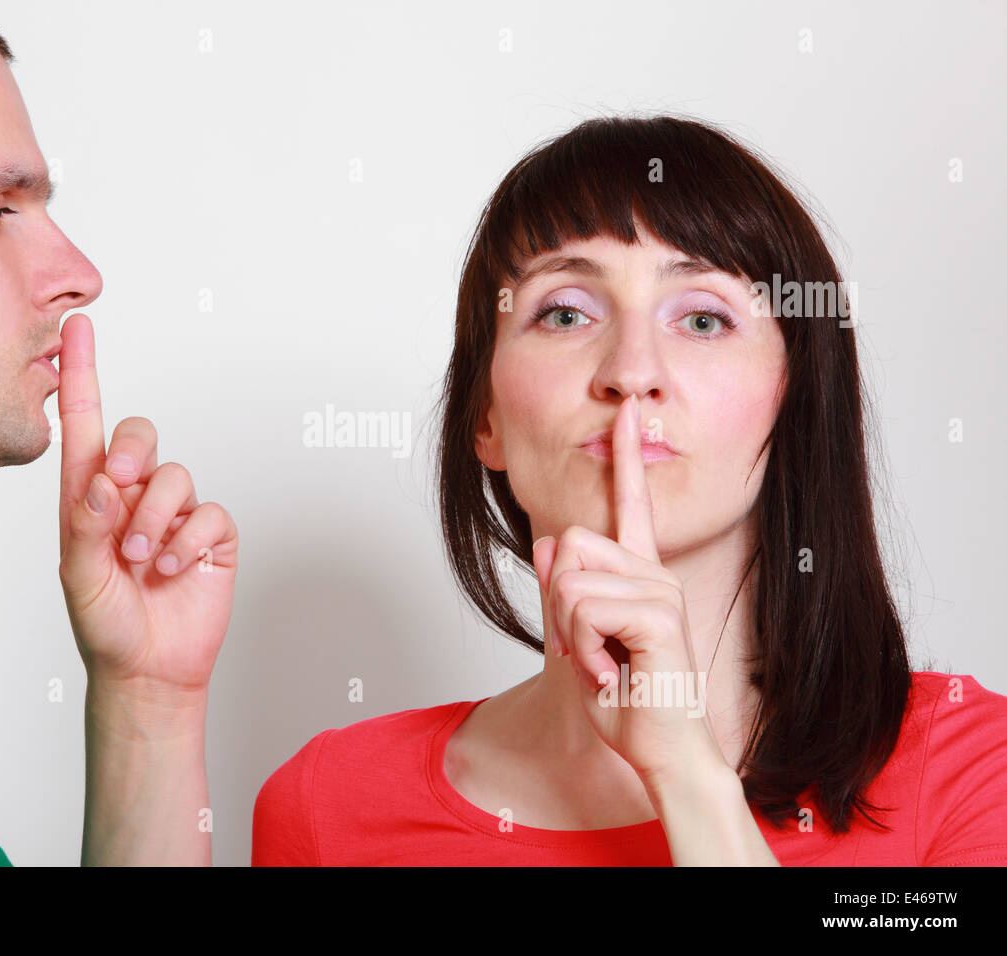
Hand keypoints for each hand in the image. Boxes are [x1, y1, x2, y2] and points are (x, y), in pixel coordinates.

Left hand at [56, 314, 236, 694]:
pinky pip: (208, 512)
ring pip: (175, 475)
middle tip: (120, 488)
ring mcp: (174, 514)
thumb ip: (88, 526)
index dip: (82, 374)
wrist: (149, 670)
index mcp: (90, 497)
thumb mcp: (80, 578)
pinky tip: (172, 568)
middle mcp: (133, 497)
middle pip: (138, 435)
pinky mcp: (210, 535)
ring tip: (141, 558)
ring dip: (155, 517)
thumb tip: (103, 481)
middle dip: (131, 452)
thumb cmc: (105, 625)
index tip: (78, 325)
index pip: (86, 425)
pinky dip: (187, 540)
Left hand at [533, 394, 724, 784]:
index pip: (631, 504)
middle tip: (586, 648)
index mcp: (639, 575)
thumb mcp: (577, 642)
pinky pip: (585, 608)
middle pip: (568, 543)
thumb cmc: (627, 704)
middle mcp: (654, 573)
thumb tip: (546, 545)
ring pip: (570, 580)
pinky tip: (611, 673)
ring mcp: (660, 592)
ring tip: (603, 663)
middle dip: (558, 601)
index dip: (625, 457)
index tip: (626, 412)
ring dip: (570, 632)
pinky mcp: (658, 616)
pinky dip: (584, 648)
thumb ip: (561, 593)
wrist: (661, 751)